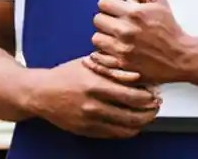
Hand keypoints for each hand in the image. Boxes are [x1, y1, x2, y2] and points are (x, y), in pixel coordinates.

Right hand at [27, 56, 161, 138]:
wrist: (41, 93)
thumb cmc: (66, 74)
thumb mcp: (89, 63)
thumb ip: (113, 67)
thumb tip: (138, 73)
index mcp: (95, 85)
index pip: (132, 96)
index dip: (148, 97)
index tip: (155, 93)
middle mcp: (93, 105)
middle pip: (133, 115)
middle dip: (150, 111)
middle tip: (156, 105)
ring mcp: (90, 121)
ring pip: (126, 128)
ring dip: (141, 123)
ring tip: (147, 115)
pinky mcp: (86, 131)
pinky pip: (114, 135)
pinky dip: (127, 130)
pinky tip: (131, 123)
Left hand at [88, 0, 195, 84]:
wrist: (181, 57)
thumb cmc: (170, 28)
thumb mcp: (157, 1)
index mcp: (133, 13)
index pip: (103, 3)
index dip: (110, 5)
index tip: (117, 10)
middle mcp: (125, 31)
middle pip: (97, 20)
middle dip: (107, 20)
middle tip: (117, 24)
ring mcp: (122, 50)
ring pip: (96, 38)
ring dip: (105, 37)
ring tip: (116, 37)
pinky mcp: (121, 65)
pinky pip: (99, 56)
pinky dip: (104, 53)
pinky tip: (115, 50)